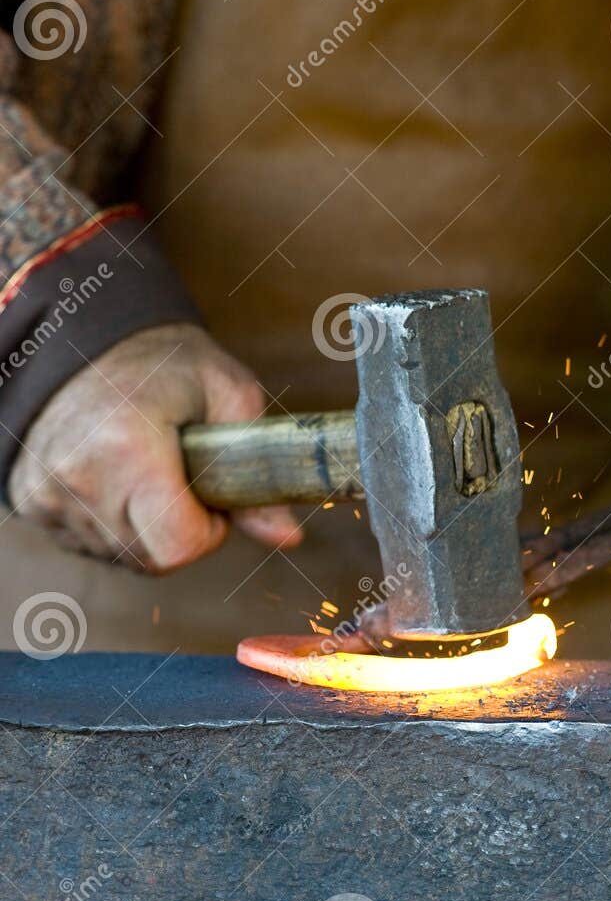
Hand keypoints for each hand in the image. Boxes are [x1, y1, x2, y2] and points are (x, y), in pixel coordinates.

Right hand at [6, 323, 302, 570]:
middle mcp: (77, 476)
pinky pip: (87, 543)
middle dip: (182, 532)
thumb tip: (291, 538)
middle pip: (151, 559)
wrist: (91, 341)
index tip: (213, 499)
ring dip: (147, 530)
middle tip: (185, 482)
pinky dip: (113, 525)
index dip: (209, 533)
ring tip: (150, 475)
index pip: (177, 547)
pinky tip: (119, 481)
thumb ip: (261, 474)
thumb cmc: (170, 365)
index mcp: (128, 447)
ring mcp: (46, 492)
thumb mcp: (232, 398)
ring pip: (120, 556)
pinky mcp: (29, 500)